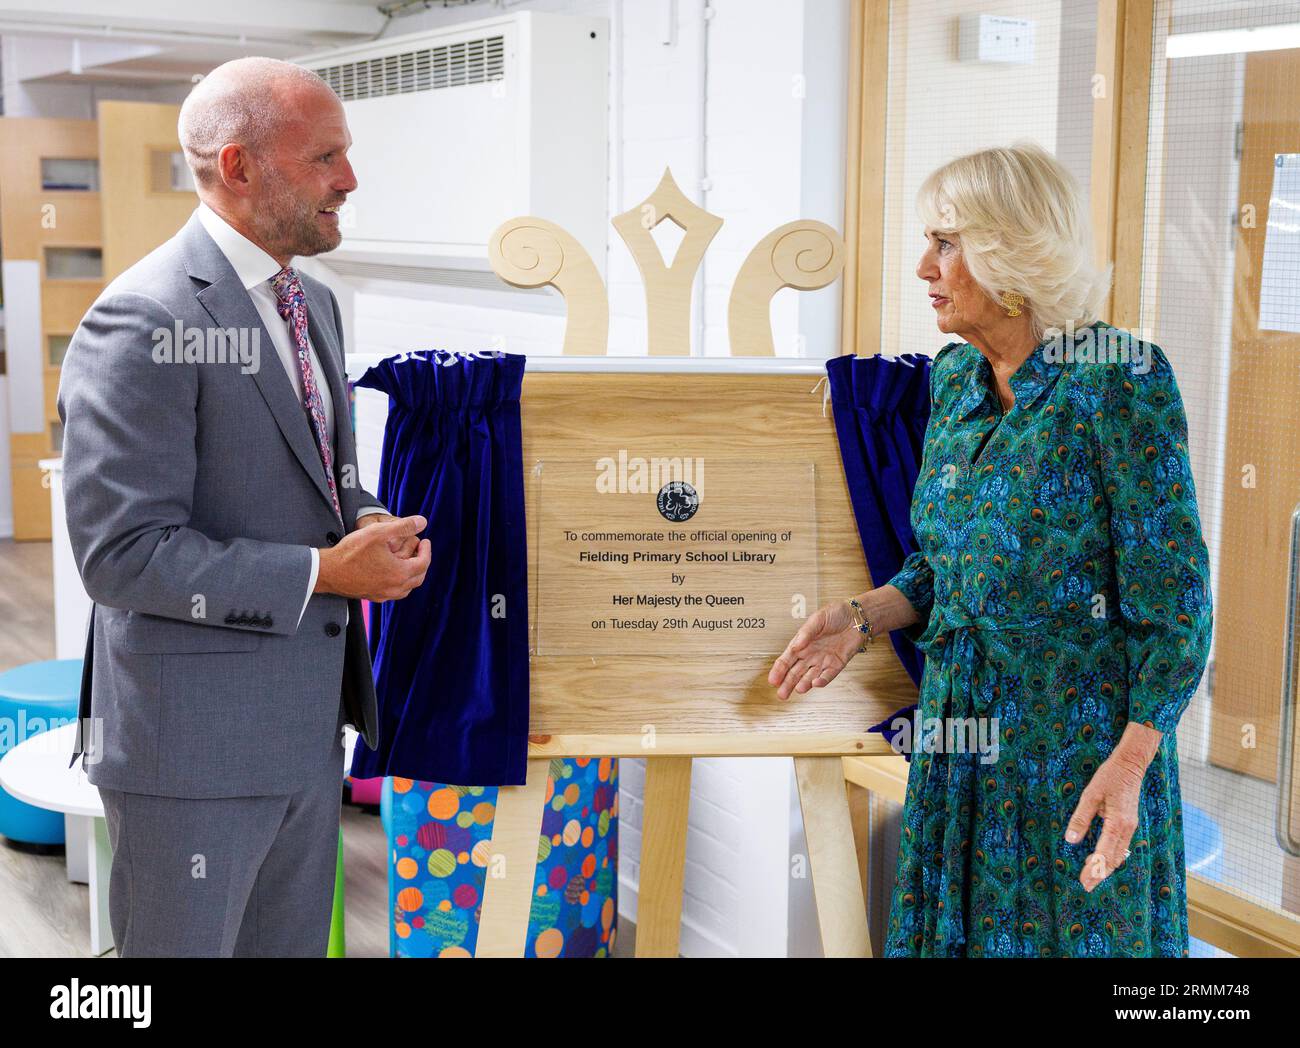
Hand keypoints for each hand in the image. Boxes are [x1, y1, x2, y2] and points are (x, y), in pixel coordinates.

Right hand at [316, 514, 430, 601]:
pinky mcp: (373, 596)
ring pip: (407, 587)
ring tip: (408, 559)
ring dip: (412, 573)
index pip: (423, 563)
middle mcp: (394, 588)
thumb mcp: (379, 532)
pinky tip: (393, 571)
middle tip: (419, 549)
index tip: (424, 540)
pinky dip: (400, 582)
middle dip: (422, 562)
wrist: (328, 571)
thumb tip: (422, 522)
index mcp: (400, 574)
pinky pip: (394, 592)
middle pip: (418, 577)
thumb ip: (403, 526)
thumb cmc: (352, 551)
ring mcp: (383, 595)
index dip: (426, 550)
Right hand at [768, 599, 864, 700]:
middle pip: (795, 672)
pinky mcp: (837, 665)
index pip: (786, 660)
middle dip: (788, 683)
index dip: (779, 670)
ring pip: (809, 677)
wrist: (858, 617)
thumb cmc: (836, 614)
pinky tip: (816, 683)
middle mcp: (810, 655)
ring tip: (798, 690)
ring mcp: (823, 661)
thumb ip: (806, 632)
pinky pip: (828, 676)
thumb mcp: (818, 619)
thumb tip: (795, 645)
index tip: (773, 680)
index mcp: (802, 643)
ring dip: (804, 684)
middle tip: (781, 695)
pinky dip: (822, 681)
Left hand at [1064, 740, 1151, 892]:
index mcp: (1117, 823)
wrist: (1131, 765)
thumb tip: (1070, 839)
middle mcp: (1127, 828)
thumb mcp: (1090, 795)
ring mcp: (1131, 826)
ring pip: (1119, 854)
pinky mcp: (1130, 823)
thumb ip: (1081, 818)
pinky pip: (1122, 845)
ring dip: (1106, 866)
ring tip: (1092, 876)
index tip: (1084, 882)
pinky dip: (1112, 856)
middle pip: (1113, 859)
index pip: (1104, 854)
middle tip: (1087, 886)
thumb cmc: (1109, 778)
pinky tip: (1102, 859)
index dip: (1094, 870)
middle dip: (1100, 874)